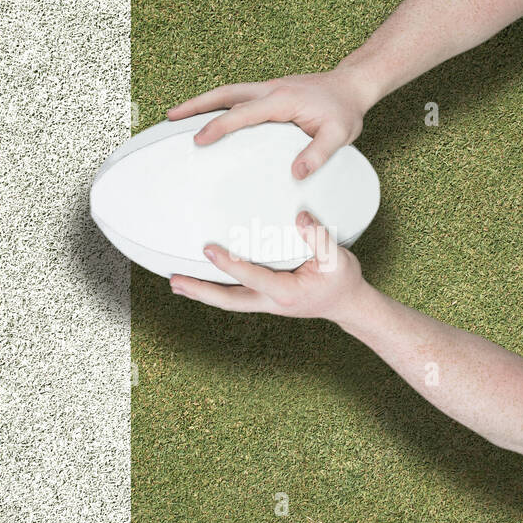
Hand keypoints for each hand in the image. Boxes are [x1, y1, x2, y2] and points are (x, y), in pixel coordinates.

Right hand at [165, 68, 373, 179]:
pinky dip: (218, 103)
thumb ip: (318, 154)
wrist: (352, 86)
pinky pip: (238, 96)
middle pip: (224, 94)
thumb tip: (296, 174)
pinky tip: (210, 115)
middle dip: (195, 105)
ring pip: (228, 92)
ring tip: (178, 114)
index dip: (219, 125)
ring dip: (202, 102)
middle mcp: (270, 90)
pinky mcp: (269, 93)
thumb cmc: (345, 110)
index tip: (199, 138)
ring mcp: (268, 89)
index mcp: (282, 100)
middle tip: (170, 116)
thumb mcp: (340, 135)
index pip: (243, 112)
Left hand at [170, 212, 366, 321]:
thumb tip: (300, 217)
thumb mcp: (338, 259)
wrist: (347, 305)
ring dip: (201, 293)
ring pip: (228, 301)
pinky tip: (199, 284)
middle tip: (175, 281)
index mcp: (286, 292)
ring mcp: (266, 303)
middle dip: (200, 291)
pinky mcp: (264, 299)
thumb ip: (319, 237)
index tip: (209, 250)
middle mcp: (271, 302)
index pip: (252, 277)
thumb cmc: (341, 281)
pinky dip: (214, 291)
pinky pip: (235, 296)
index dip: (229, 265)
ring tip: (176, 284)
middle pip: (228, 300)